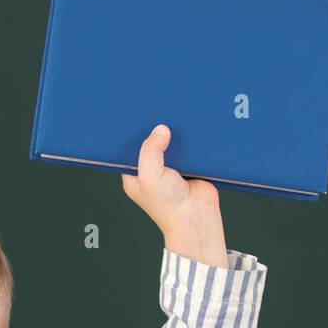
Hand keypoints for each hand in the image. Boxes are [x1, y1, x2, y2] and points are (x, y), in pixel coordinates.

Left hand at [121, 124, 228, 268]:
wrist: (197, 219)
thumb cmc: (168, 206)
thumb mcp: (150, 176)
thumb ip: (150, 151)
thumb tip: (160, 129)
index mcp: (135, 175)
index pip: (129, 149)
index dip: (131, 134)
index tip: (133, 115)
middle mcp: (152, 171)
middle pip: (151, 143)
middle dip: (154, 130)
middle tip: (155, 108)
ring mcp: (172, 169)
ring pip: (171, 144)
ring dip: (174, 134)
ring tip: (174, 112)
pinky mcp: (191, 167)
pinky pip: (190, 148)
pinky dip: (191, 140)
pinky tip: (192, 126)